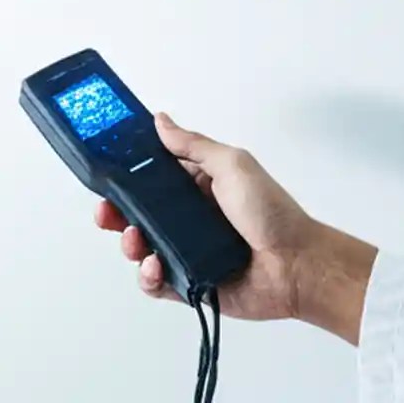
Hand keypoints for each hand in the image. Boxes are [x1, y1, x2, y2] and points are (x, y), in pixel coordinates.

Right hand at [94, 113, 377, 342]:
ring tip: (137, 241)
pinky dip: (149, 277)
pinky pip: (156, 282)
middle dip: (117, 213)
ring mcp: (190, 250)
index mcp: (200, 185)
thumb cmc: (273, 213)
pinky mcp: (191, 282)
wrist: (296, 265)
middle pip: (139, 214)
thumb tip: (162, 121)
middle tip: (108, 213)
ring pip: (142, 248)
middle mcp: (192, 217)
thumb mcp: (233, 165)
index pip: (152, 177)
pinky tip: (156, 268)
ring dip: (131, 245)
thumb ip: (193, 146)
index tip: (106, 174)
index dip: (127, 176)